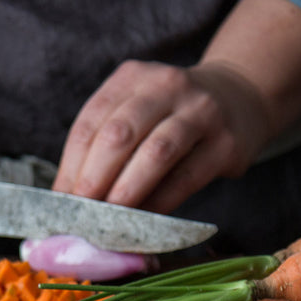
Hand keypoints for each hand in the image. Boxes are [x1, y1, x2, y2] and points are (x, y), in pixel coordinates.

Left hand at [53, 0, 300, 214]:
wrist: (240, 96)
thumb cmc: (171, 115)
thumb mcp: (137, 110)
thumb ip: (106, 144)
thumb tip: (71, 199)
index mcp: (132, 77)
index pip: (91, 121)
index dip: (71, 165)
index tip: (60, 202)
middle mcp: (166, 86)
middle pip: (120, 134)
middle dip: (95, 179)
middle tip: (80, 215)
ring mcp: (200, 112)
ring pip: (156, 153)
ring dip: (127, 192)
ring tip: (109, 221)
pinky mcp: (226, 144)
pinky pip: (186, 178)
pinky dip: (161, 203)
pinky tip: (144, 222)